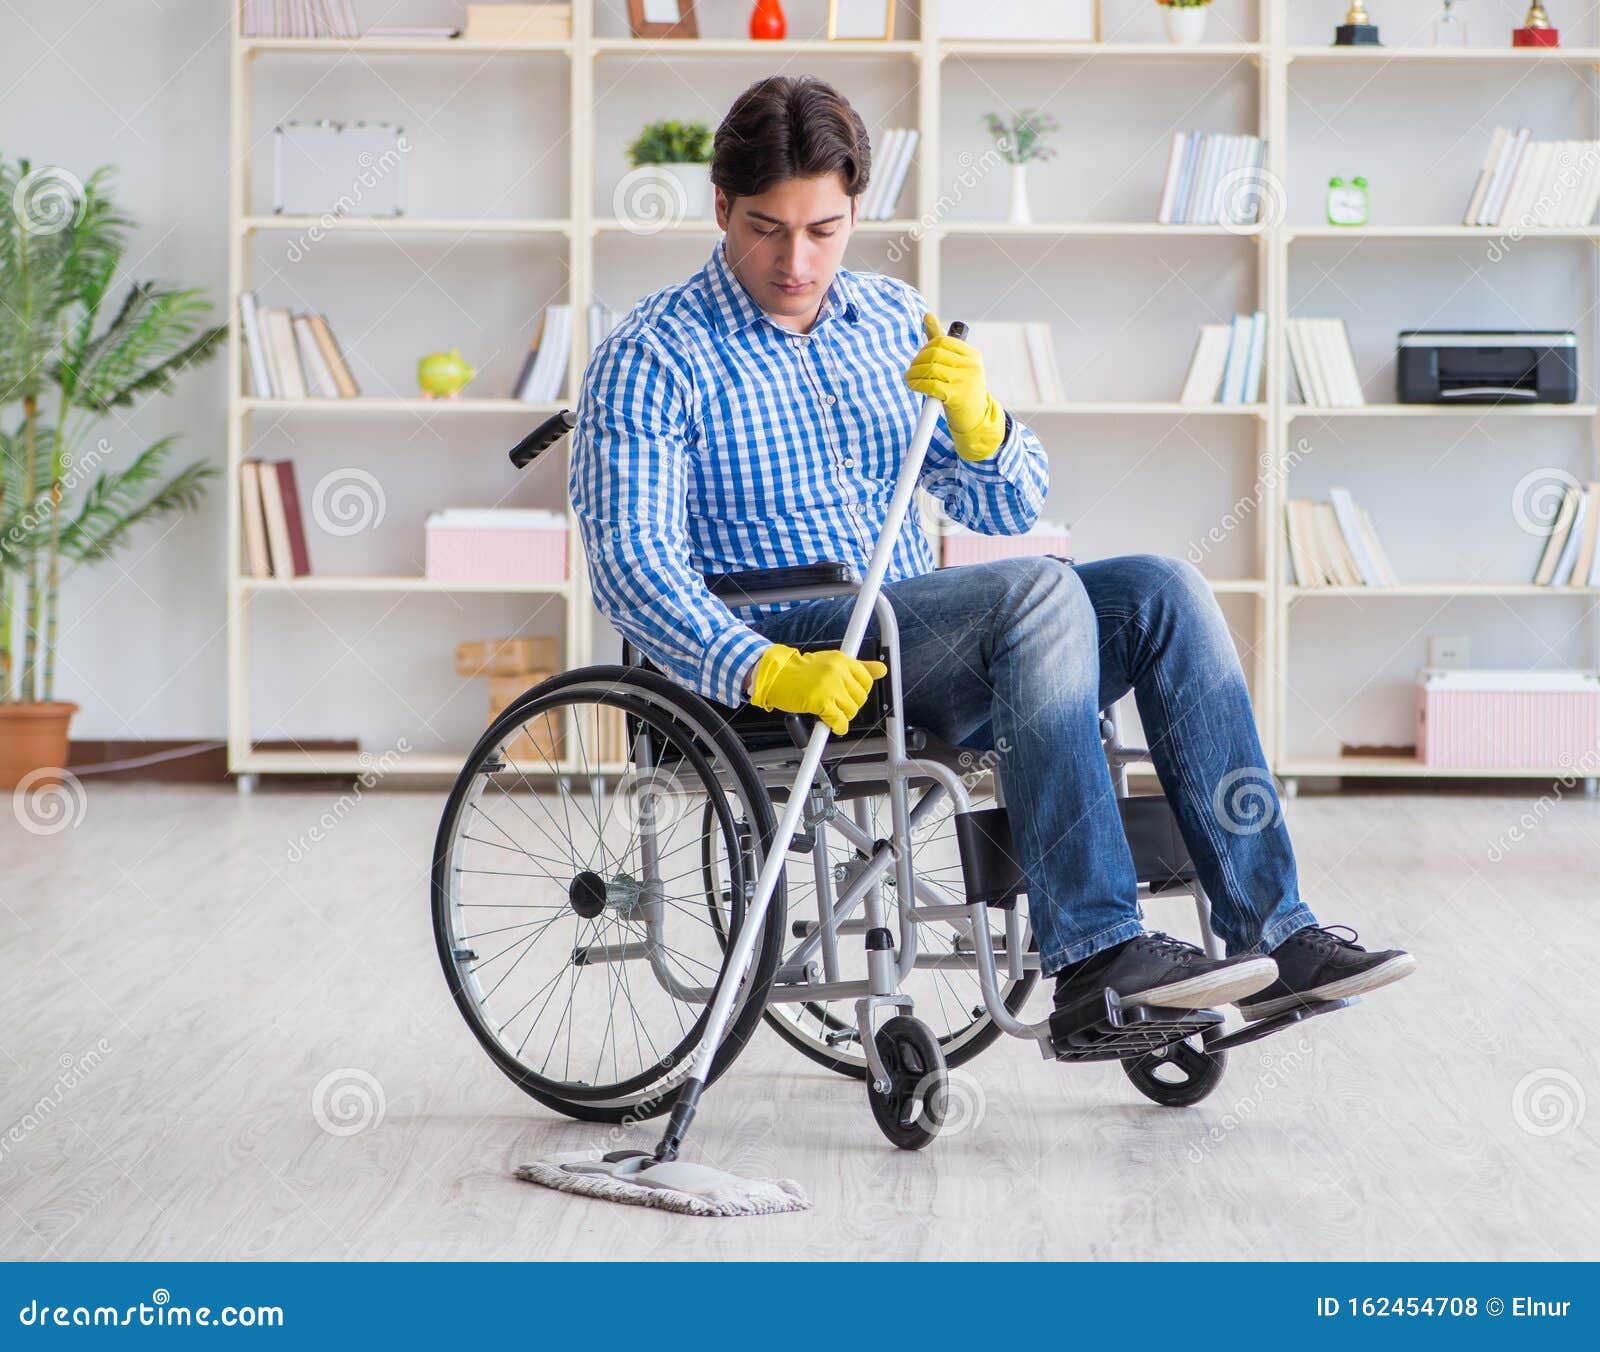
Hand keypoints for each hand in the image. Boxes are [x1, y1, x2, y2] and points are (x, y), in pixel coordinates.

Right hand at [748, 644, 887, 736]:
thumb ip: (859, 667)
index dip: (859, 692)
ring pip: (851, 711)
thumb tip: (882, 669)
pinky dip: (838, 726)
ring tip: (831, 713)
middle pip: (860, 698)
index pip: (866, 680)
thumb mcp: (832, 662)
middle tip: (838, 706)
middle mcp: (838, 671)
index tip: (851, 696)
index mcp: (842, 659)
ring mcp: (829, 686)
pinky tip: (832, 724)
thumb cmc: (801, 671)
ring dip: (843, 717)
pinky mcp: (821, 701)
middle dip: (850, 706)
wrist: (776, 675)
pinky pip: (839, 721)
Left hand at [904, 313, 1005, 461]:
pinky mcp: (957, 396)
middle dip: (918, 361)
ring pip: (931, 368)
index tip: (919, 359)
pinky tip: (914, 386)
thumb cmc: (962, 391)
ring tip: (909, 379)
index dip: (925, 348)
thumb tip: (927, 316)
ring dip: (914, 373)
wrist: (976, 421)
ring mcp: (966, 380)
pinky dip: (917, 384)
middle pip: (935, 353)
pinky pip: (930, 385)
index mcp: (972, 355)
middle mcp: (971, 365)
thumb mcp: (956, 365)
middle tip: (911, 370)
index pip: (943, 341)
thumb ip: (941, 341)